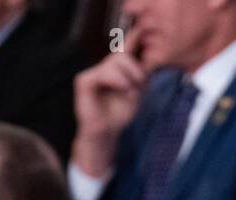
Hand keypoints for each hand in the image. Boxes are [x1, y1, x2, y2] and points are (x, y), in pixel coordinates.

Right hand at [71, 30, 146, 176]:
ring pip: (113, 62)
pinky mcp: (83, 81)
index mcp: (115, 69)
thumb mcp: (137, 92)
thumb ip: (142, 75)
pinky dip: (116, 78)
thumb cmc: (119, 114)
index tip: (144, 29)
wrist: (107, 133)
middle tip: (141, 82)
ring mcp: (92, 73)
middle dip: (135, 67)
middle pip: (121, 54)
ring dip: (127, 75)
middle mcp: (102, 68)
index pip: (124, 47)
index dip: (134, 36)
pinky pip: (102, 72)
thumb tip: (152, 57)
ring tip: (130, 90)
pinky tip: (123, 87)